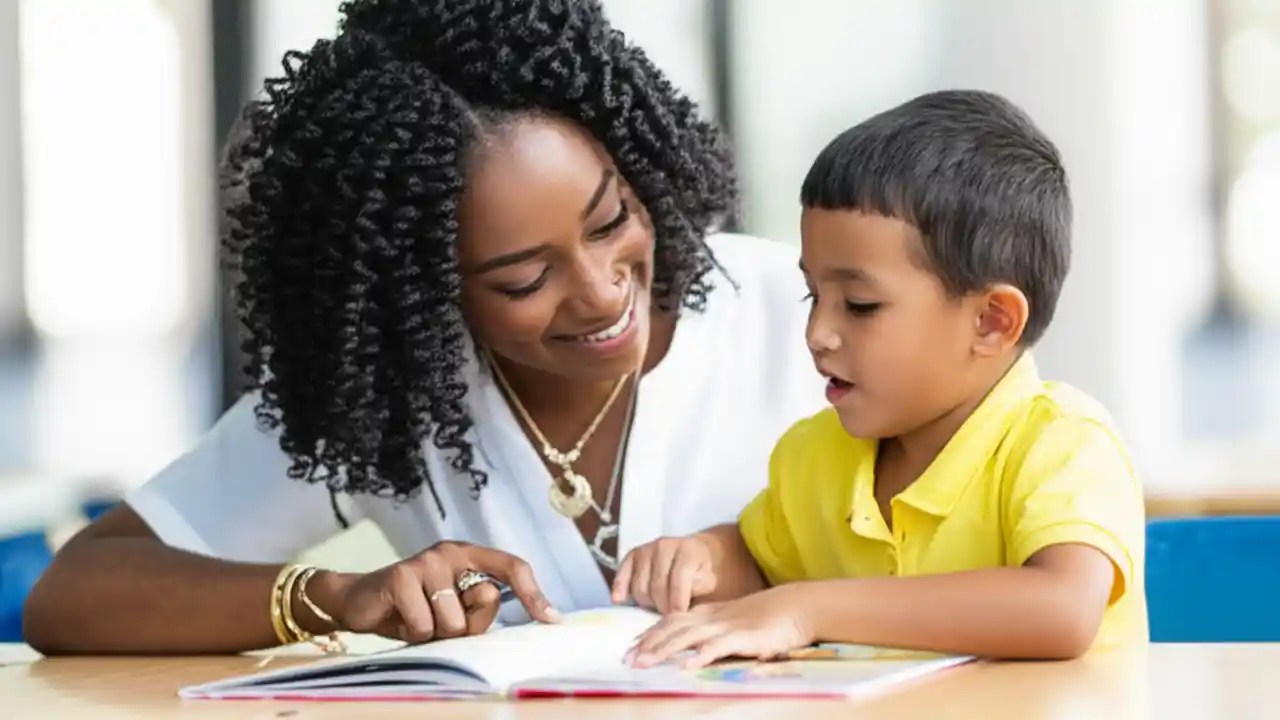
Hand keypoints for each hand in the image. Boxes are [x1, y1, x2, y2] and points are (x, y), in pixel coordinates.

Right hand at [314, 541, 558, 643]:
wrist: (359, 602)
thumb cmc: (415, 608)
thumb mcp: (452, 611)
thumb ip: (478, 610)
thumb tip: (496, 602)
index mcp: (470, 556)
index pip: (513, 567)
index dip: (534, 593)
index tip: (552, 619)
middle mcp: (451, 552)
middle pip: (484, 603)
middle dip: (465, 625)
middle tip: (439, 620)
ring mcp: (426, 561)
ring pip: (452, 621)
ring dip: (435, 632)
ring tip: (418, 619)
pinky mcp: (401, 576)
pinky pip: (423, 625)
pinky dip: (413, 633)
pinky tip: (400, 619)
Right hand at [611, 535, 715, 613]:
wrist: (701, 556)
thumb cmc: (706, 575)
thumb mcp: (710, 584)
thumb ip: (697, 595)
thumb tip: (679, 615)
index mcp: (688, 551)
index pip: (677, 579)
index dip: (677, 602)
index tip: (678, 619)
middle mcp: (665, 546)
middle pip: (655, 587)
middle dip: (662, 607)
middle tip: (670, 617)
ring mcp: (647, 549)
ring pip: (638, 587)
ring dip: (647, 602)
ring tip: (658, 607)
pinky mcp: (633, 556)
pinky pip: (622, 575)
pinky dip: (620, 588)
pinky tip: (621, 601)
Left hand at [626, 585, 813, 668]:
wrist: (794, 606)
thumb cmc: (763, 617)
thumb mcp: (729, 621)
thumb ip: (708, 631)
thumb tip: (687, 648)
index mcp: (705, 613)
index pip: (669, 622)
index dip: (649, 635)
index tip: (630, 649)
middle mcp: (709, 618)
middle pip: (672, 630)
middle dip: (648, 645)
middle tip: (628, 660)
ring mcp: (725, 627)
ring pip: (687, 638)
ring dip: (664, 650)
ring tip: (645, 662)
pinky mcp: (743, 638)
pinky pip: (718, 647)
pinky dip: (701, 656)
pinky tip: (688, 665)